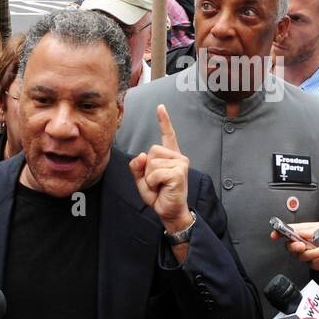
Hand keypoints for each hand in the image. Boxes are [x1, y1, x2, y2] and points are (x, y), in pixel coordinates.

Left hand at [128, 105, 192, 231]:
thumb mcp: (142, 180)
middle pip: (151, 151)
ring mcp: (180, 163)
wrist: (169, 212)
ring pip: (151, 163)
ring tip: (160, 186)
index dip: (164, 121)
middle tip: (156, 182)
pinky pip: (155, 173)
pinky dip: (153, 183)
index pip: (167, 135)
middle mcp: (177, 156)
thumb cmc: (159, 195)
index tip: (160, 107)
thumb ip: (137, 167)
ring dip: (150, 178)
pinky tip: (163, 188)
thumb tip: (140, 155)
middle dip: (147, 169)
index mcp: (170, 156)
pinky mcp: (179, 172)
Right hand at [271, 222, 318, 271]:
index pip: (286, 232)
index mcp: (301, 233)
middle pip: (290, 247)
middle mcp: (302, 244)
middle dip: (295, 246)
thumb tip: (298, 232)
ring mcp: (307, 255)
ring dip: (312, 252)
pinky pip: (313, 264)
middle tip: (302, 244)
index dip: (278, 233)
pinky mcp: (315, 264)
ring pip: (302, 256)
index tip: (275, 235)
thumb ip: (309, 230)